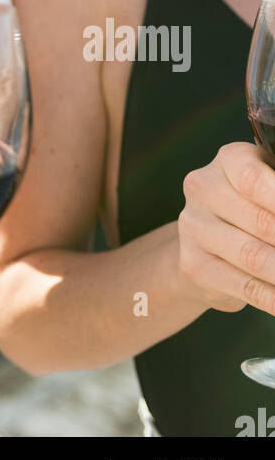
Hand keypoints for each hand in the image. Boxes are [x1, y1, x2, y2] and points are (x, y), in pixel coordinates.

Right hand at [177, 141, 274, 314]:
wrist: (205, 243)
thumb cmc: (250, 209)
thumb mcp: (269, 190)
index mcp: (228, 160)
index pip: (255, 179)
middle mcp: (203, 189)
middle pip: (260, 221)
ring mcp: (193, 227)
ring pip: (254, 256)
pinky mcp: (194, 264)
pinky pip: (245, 286)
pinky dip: (274, 298)